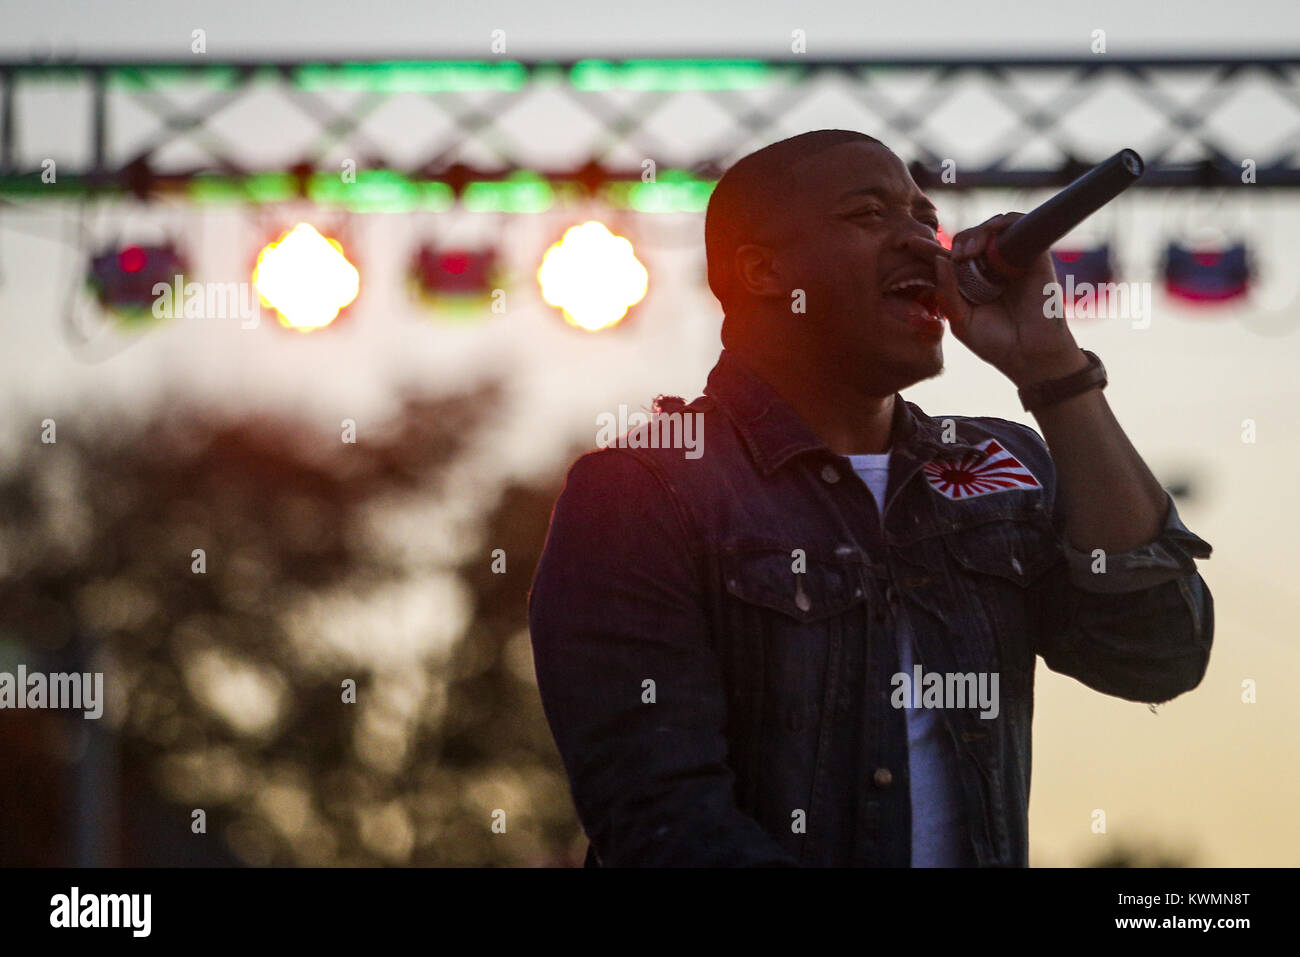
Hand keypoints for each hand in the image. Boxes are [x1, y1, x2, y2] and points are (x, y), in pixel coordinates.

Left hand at [905, 213, 1089, 386]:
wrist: (1029, 356)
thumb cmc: (996, 343)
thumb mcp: (960, 320)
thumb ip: (947, 292)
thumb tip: (939, 260)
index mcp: (970, 284)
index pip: (946, 258)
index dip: (928, 249)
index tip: (909, 244)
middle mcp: (990, 269)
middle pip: (969, 238)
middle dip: (957, 242)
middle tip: (953, 258)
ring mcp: (1011, 261)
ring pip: (991, 227)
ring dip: (976, 233)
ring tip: (967, 254)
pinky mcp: (1033, 255)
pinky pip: (1018, 222)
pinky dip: (1002, 222)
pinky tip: (988, 236)